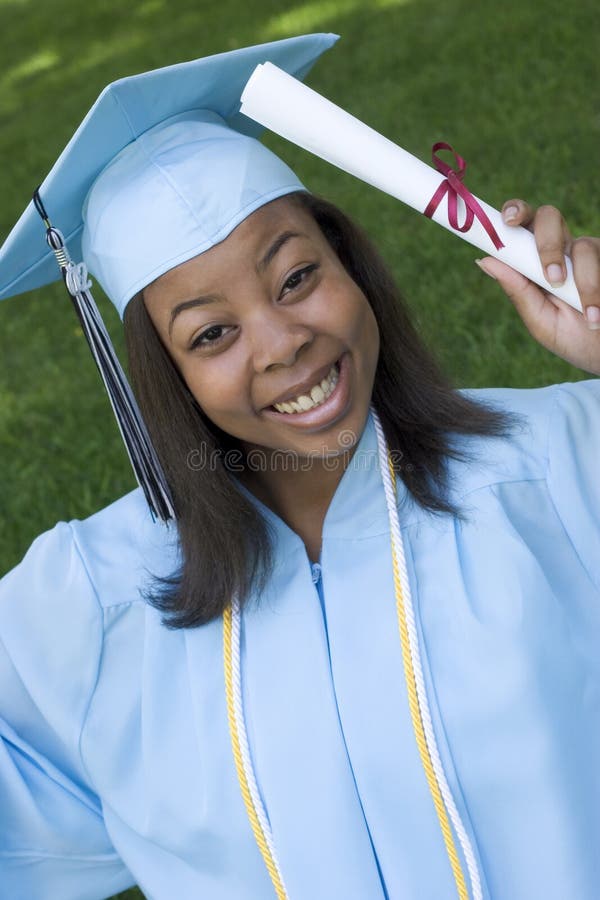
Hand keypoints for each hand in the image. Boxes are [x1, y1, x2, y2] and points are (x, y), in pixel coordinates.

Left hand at [476, 201, 599, 376]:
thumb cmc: (572, 340)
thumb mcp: (540, 321)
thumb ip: (517, 290)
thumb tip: (485, 260)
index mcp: (535, 261)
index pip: (522, 226)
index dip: (514, 212)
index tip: (508, 220)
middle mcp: (562, 249)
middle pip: (549, 218)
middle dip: (548, 244)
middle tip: (552, 278)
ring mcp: (590, 252)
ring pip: (581, 245)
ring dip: (584, 283)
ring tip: (588, 317)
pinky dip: (597, 290)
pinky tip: (597, 315)